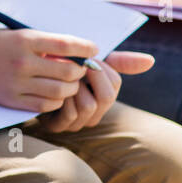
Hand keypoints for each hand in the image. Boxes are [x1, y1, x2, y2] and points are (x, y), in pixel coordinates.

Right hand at [0, 28, 99, 111]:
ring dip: (70, 87)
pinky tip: (53, 94)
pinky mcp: (11, 99)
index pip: (65, 43)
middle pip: (68, 69)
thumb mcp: (11, 34)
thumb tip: (72, 52)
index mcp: (22, 39)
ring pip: (60, 91)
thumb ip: (39, 43)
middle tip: (81, 68)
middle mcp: (21, 61)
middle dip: (80, 69)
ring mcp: (16, 83)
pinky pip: (45, 105)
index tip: (94, 48)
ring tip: (68, 82)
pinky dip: (55, 101)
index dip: (85, 47)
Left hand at [38, 50, 153, 132]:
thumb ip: (117, 61)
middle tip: (74, 65)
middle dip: (89, 76)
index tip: (85, 56)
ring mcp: (79, 121)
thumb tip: (151, 60)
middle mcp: (96, 111)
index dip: (100, 67)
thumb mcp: (87, 61)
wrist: (30, 79)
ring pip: (88, 105)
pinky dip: (62, 98)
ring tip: (61, 76)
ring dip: (73, 87)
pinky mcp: (60, 126)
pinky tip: (52, 88)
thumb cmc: (62, 69)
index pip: (115, 81)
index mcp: (105, 94)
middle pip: (106, 96)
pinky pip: (69, 114)